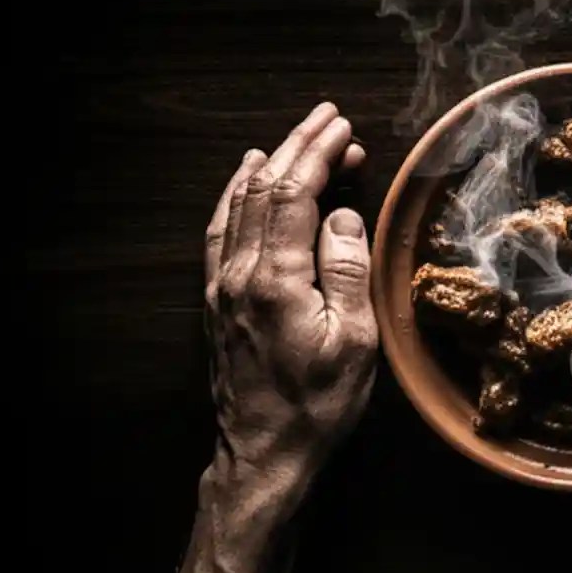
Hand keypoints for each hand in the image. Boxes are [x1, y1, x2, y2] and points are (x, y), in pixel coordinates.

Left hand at [204, 101, 377, 478]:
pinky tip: (246, 181)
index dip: (318, 154)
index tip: (344, 128)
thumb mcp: (354, 343)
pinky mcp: (217, 301)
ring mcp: (222, 286)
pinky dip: (236, 195)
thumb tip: (341, 215)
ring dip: (270, 164)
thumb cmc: (318, 404)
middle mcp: (241, 273)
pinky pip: (221, 230)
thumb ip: (347, 271)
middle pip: (264, 189)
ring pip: (239, 204)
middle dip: (298, 146)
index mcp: (277, 278)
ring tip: (296, 139)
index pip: (295, 194)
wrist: (263, 453)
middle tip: (329, 119)